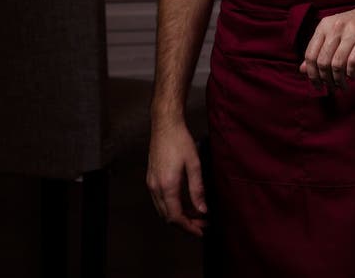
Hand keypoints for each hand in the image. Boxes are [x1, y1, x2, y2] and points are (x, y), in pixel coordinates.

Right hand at [146, 118, 207, 236]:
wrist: (165, 124)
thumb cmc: (180, 140)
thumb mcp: (194, 164)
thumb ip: (197, 189)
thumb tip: (203, 209)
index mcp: (167, 185)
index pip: (175, 217)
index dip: (189, 227)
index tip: (201, 230)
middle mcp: (155, 187)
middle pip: (168, 217)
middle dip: (185, 224)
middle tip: (202, 224)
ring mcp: (151, 183)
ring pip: (163, 209)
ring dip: (179, 215)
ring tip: (197, 214)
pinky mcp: (151, 178)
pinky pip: (160, 200)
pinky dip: (172, 205)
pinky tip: (185, 202)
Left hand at [300, 0, 354, 91]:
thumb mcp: (335, 32)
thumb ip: (319, 49)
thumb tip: (303, 69)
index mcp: (325, 25)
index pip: (310, 54)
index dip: (312, 73)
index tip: (316, 84)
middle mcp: (336, 26)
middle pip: (323, 61)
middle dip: (326, 80)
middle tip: (331, 88)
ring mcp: (352, 30)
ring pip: (337, 63)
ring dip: (339, 80)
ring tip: (342, 85)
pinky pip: (354, 61)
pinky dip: (351, 73)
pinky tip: (352, 75)